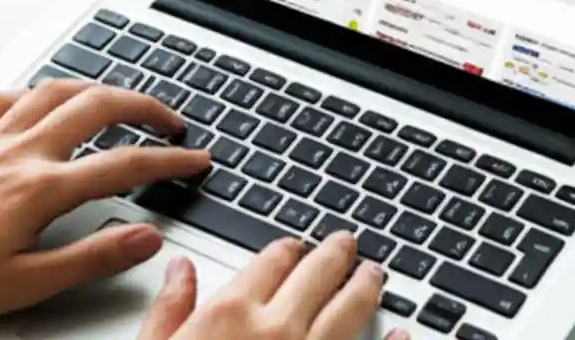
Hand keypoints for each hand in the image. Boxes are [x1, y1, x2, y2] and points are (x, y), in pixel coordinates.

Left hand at [0, 79, 211, 325]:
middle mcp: (18, 152)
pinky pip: (2, 99)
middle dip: (144, 105)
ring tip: (119, 100)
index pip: (124, 165)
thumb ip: (95, 256)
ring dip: (95, 89)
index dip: (169, 160)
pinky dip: (31, 93)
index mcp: (40, 188)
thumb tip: (146, 237)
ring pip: (53, 91)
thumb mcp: (31, 282)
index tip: (195, 159)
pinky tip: (40, 101)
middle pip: (97, 106)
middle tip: (169, 121)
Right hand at [138, 232, 409, 339]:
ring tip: (375, 275)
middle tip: (347, 244)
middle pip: (319, 273)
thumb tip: (181, 269)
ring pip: (352, 307)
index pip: (271, 260)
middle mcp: (278, 328)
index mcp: (229, 314)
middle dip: (336, 255)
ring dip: (366, 286)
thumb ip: (171, 309)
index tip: (295, 247)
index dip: (288, 248)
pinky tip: (403, 334)